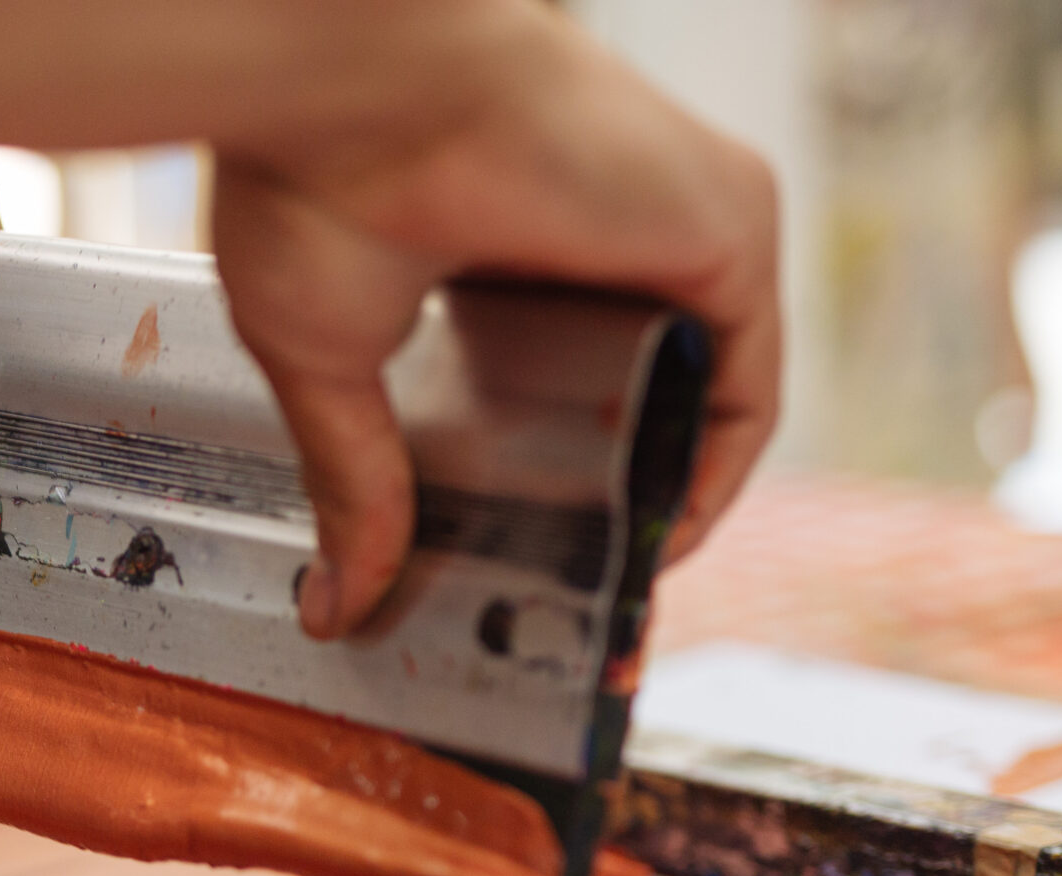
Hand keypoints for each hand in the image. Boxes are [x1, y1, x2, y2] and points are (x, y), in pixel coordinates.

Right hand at [215, 3, 779, 636]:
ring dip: (660, 505)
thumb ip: (354, 481)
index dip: (537, 492)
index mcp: (505, 248)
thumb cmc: (312, 173)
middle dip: (598, 512)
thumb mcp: (326, 359)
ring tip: (603, 595)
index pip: (551, 387)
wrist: (348, 80)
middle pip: (628, 401)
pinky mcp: (730, 226)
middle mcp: (602, 230)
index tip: (504, 574)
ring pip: (693, 398)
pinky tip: (655, 543)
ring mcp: (675, 224)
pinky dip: (713, 477)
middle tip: (552, 608)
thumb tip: (334, 604)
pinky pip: (749, 388)